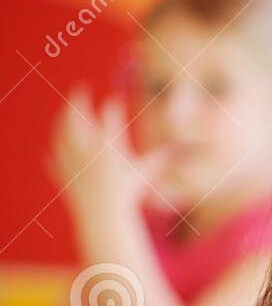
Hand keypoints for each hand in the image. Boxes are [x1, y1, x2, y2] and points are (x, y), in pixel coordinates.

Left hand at [51, 85, 170, 218]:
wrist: (104, 214)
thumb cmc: (128, 193)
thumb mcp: (145, 174)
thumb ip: (159, 160)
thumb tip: (182, 152)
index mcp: (107, 143)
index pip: (109, 115)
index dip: (113, 106)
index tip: (115, 101)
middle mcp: (87, 147)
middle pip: (77, 116)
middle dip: (77, 100)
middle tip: (79, 91)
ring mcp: (73, 158)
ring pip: (63, 133)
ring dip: (62, 121)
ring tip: (65, 115)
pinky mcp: (64, 172)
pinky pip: (56, 158)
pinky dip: (56, 154)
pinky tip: (56, 152)